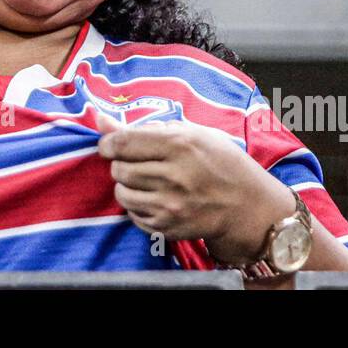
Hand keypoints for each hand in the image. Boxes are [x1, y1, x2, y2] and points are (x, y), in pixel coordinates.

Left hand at [96, 117, 295, 264]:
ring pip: (121, 193)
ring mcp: (170, 205)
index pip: (122, 143)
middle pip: (119, 169)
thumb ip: (142, 127)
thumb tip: (99, 120)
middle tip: (140, 163)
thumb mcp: (190, 133)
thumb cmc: (219, 162)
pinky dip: (138, 205)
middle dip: (122, 164)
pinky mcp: (168, 227)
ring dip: (127, 185)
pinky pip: (133, 214)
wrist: (248, 206)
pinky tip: (156, 198)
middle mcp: (173, 175)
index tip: (110, 145)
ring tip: (148, 181)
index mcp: (179, 144)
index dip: (108, 143)